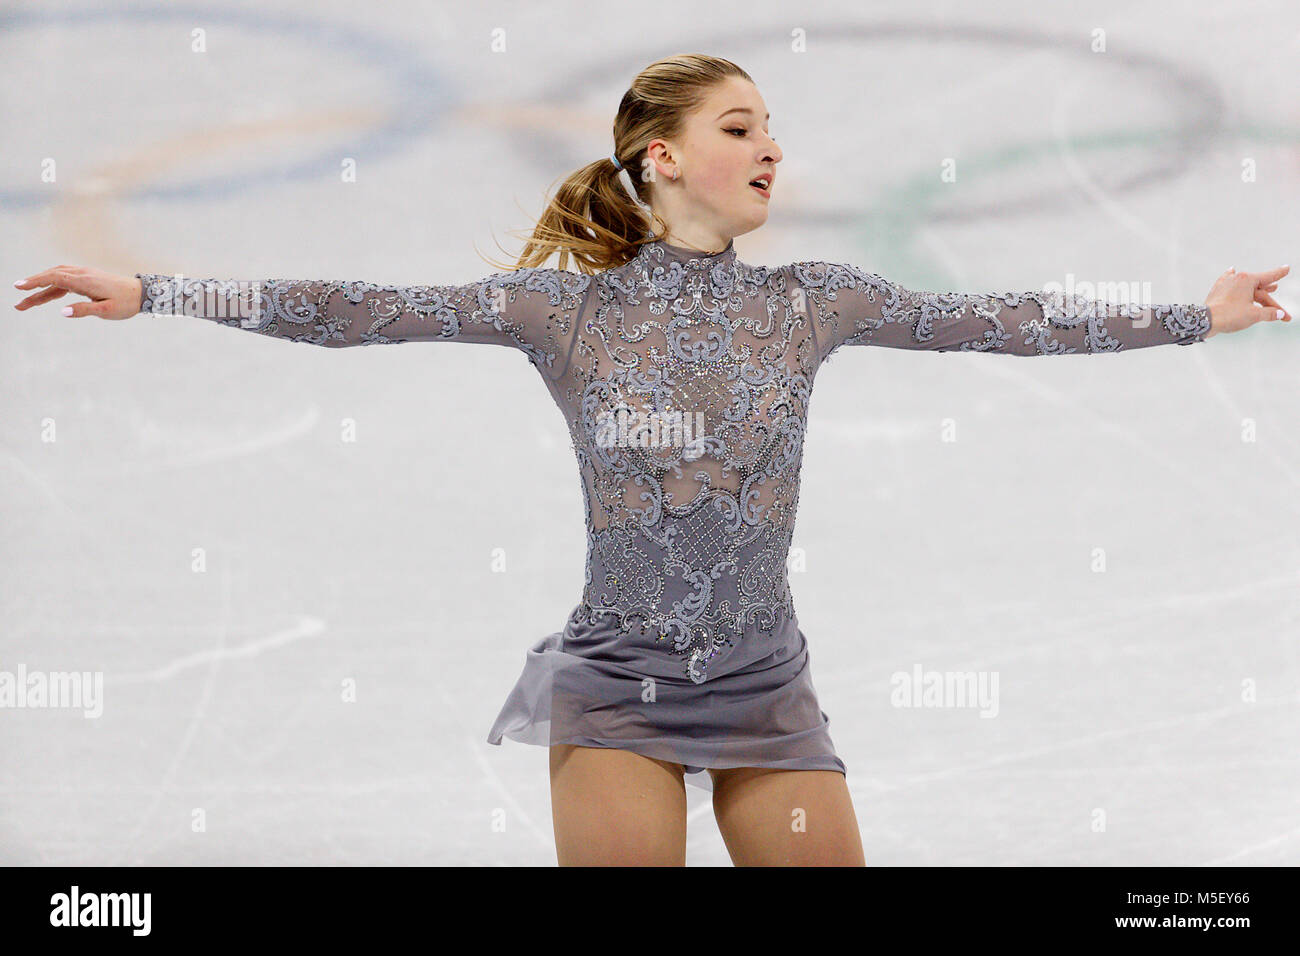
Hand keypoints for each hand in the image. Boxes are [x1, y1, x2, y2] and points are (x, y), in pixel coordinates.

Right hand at [13, 266, 142, 320]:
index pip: (55, 278)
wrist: (142, 293)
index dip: (36, 281)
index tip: (19, 286)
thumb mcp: (107, 311)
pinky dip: (52, 287)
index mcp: (85, 281)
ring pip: (57, 278)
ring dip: (41, 289)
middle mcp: (82, 274)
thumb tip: (62, 312)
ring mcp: (84, 275)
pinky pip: (65, 280)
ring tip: (27, 302)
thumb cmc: (126, 303)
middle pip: (51, 277)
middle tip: (18, 302)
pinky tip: (45, 296)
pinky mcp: (87, 278)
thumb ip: (84, 310)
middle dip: (32, 287)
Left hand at [1203, 265, 1289, 337]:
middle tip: (1280, 307)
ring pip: (1246, 287)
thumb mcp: (1254, 315)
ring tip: (1271, 288)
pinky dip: (1231, 278)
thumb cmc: (1230, 316)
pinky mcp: (1217, 290)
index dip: (1279, 274)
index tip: (1288, 268)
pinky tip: (1232, 270)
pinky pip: (1227, 281)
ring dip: (1258, 290)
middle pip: (1259, 289)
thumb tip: (1280, 314)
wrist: (1205, 320)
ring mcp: (1225, 283)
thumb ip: (1269, 313)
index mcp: (1247, 280)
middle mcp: (1236, 278)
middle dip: (1271, 300)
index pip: (1269, 277)